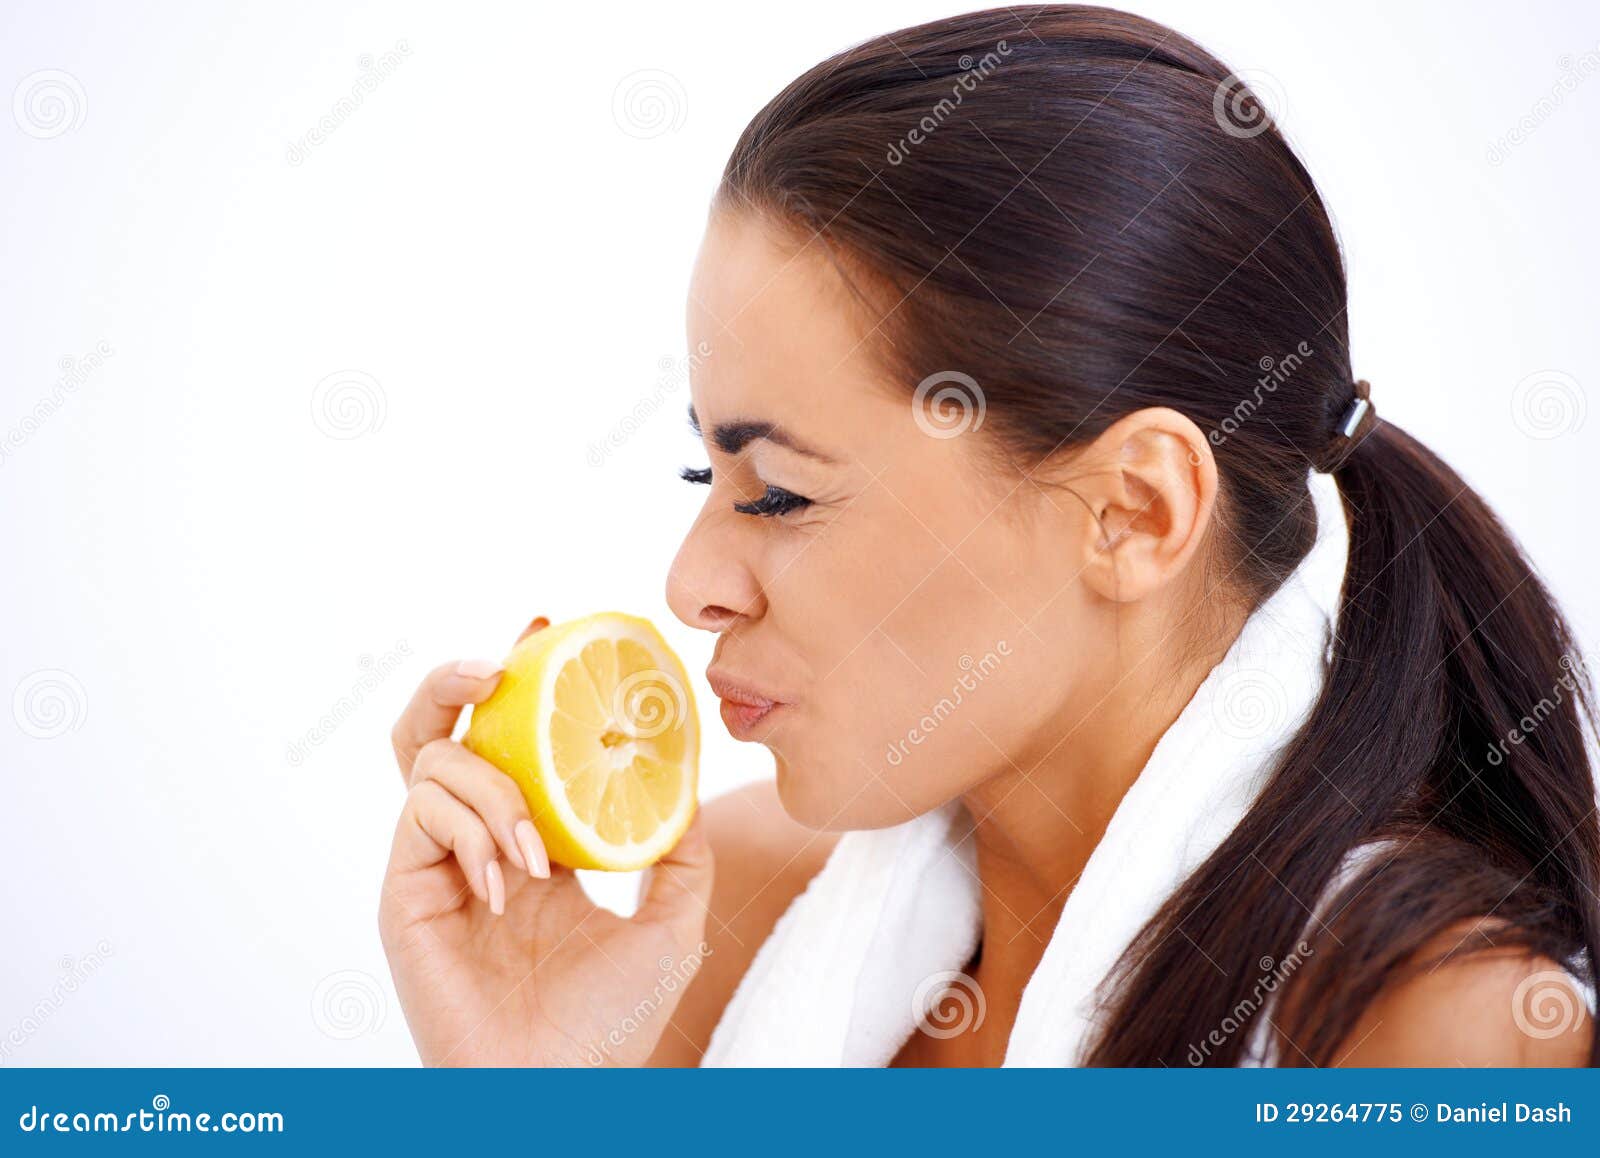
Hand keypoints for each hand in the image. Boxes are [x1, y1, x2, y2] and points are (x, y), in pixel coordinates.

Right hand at [378, 619, 714, 1066]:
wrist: (562, 1089)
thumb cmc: (611, 1021)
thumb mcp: (672, 922)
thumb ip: (681, 849)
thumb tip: (691, 778)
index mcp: (530, 842)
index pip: (512, 744)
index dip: (519, 683)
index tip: (544, 631)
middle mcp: (473, 842)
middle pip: (438, 731)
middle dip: (455, 679)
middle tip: (498, 662)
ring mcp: (434, 864)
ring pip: (432, 763)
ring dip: (494, 790)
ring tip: (537, 852)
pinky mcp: (404, 893)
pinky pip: (421, 816)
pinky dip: (471, 831)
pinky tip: (509, 886)